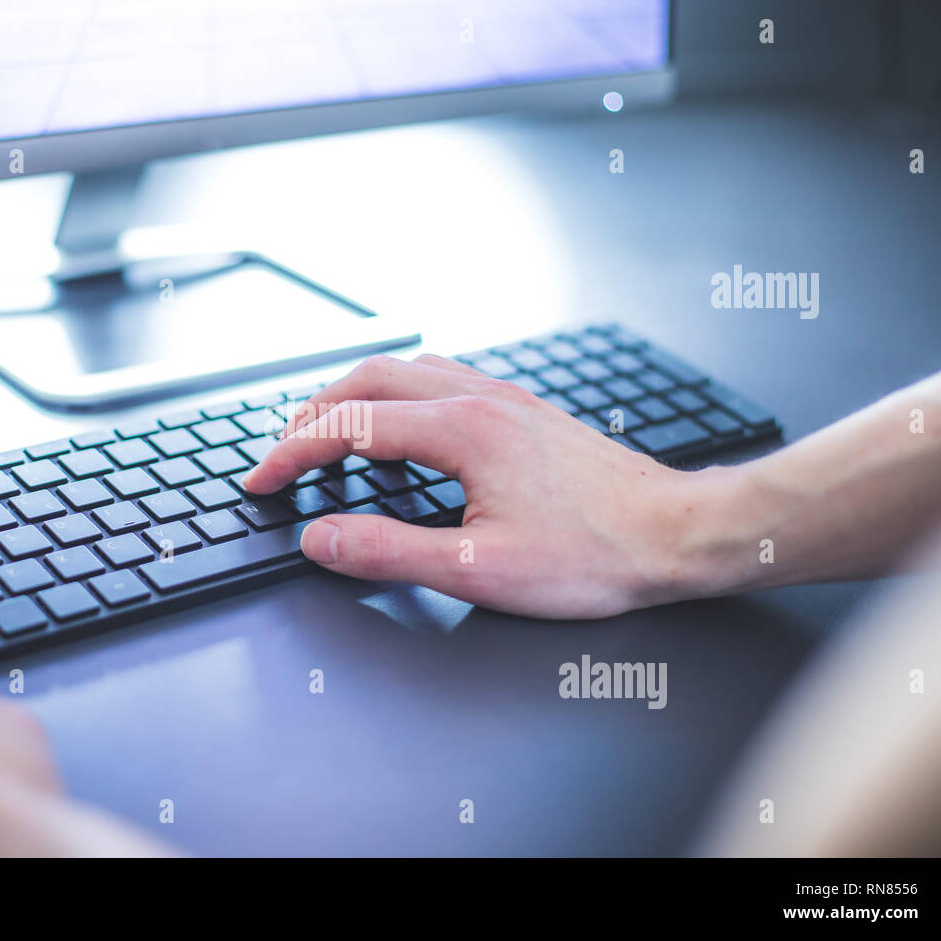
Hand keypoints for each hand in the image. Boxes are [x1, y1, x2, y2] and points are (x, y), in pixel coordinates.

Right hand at [243, 354, 734, 618]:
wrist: (677, 533)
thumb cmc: (594, 555)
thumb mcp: (477, 571)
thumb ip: (387, 551)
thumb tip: (320, 535)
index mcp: (462, 431)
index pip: (349, 424)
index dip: (294, 454)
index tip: (262, 482)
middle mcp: (480, 399)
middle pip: (368, 378)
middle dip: (311, 413)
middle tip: (280, 454)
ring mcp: (504, 398)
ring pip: (405, 369)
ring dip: (352, 393)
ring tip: (324, 429)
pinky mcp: (523, 411)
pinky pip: (439, 376)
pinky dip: (394, 391)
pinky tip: (398, 421)